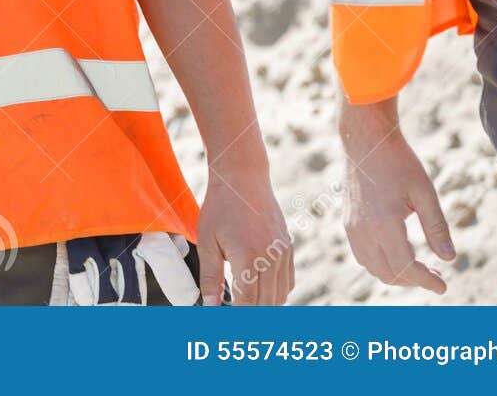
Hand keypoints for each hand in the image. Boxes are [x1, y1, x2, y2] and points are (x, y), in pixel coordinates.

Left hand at [196, 169, 293, 305]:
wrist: (243, 177)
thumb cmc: (220, 208)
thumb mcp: (207, 242)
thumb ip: (210, 277)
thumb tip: (210, 307)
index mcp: (250, 257)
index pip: (247, 301)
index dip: (236, 315)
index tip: (224, 318)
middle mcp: (272, 257)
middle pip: (266, 303)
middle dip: (250, 314)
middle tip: (233, 315)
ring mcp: (284, 252)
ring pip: (280, 294)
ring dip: (264, 306)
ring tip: (245, 307)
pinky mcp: (288, 247)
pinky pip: (288, 280)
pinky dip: (276, 292)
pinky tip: (260, 292)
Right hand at [342, 125, 454, 293]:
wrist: (365, 140)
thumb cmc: (398, 162)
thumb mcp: (424, 192)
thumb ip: (436, 227)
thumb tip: (449, 259)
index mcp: (384, 224)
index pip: (406, 267)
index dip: (426, 281)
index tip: (443, 286)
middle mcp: (364, 230)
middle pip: (388, 273)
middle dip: (413, 280)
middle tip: (436, 276)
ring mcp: (352, 227)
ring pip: (373, 268)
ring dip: (396, 274)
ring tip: (418, 267)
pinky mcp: (347, 222)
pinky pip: (362, 255)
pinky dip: (380, 263)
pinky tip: (397, 254)